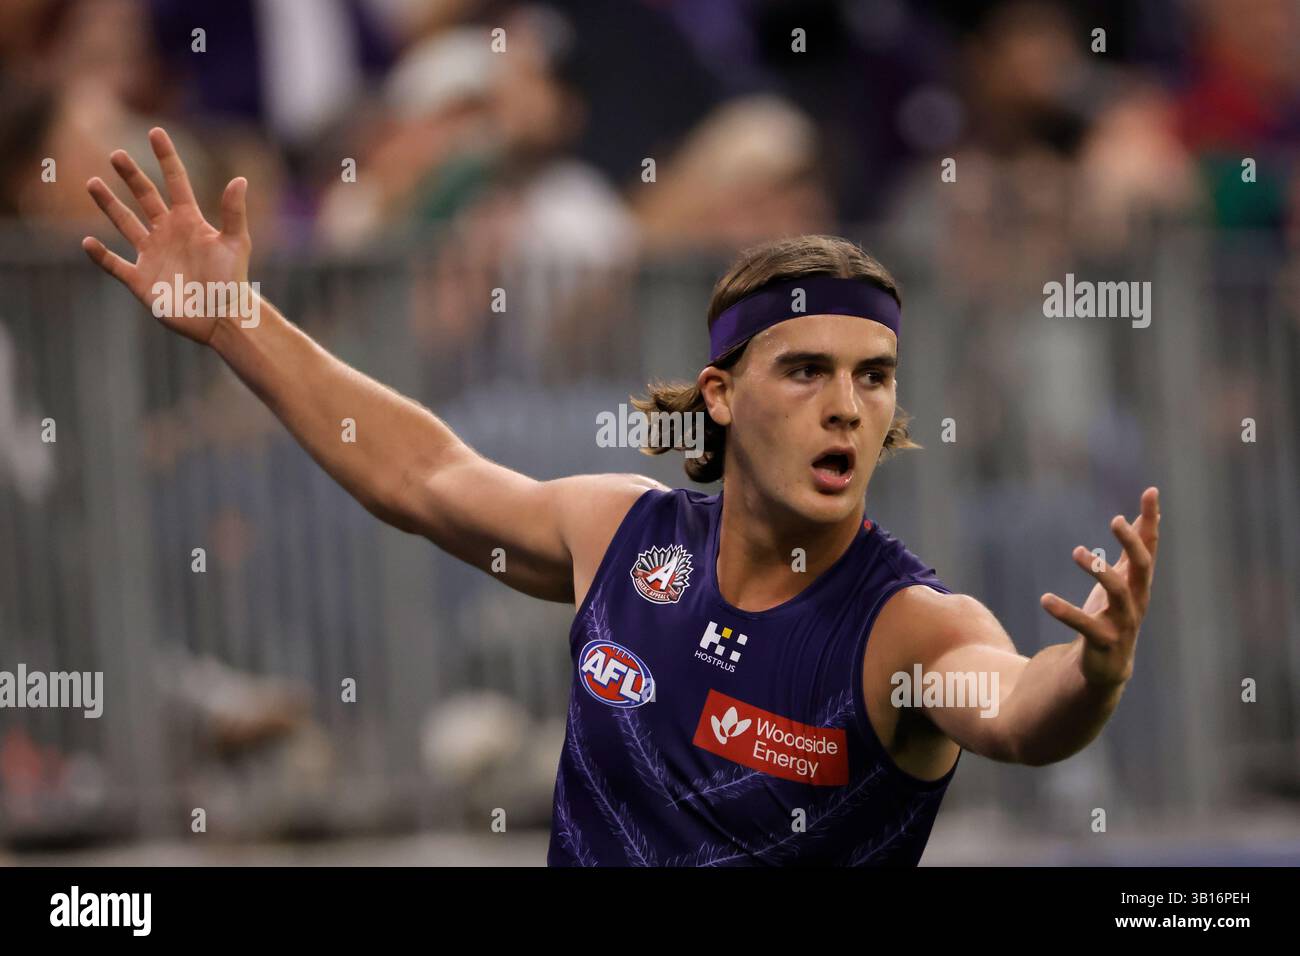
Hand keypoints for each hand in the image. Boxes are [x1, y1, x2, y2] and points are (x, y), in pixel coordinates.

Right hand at [81, 127, 250, 345]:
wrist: (223, 317)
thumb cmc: (233, 281)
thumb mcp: (235, 243)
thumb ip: (234, 212)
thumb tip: (240, 179)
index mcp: (190, 221)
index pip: (175, 182)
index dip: (166, 157)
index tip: (156, 132)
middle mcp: (168, 234)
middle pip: (145, 198)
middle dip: (131, 176)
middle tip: (115, 154)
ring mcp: (152, 256)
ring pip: (124, 224)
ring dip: (108, 205)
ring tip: (92, 183)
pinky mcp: (141, 280)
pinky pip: (115, 264)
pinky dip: (100, 255)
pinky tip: (86, 242)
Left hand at [1040, 487, 1160, 688]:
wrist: (1107, 668)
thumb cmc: (1112, 616)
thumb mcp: (1122, 580)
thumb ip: (1132, 551)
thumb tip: (1145, 516)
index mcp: (1139, 584)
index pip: (1150, 547)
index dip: (1151, 520)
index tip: (1151, 491)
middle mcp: (1137, 601)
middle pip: (1142, 567)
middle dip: (1132, 542)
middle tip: (1116, 519)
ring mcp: (1123, 623)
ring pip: (1119, 592)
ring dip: (1100, 570)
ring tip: (1077, 551)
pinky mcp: (1104, 643)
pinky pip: (1085, 625)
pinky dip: (1066, 611)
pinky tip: (1045, 600)